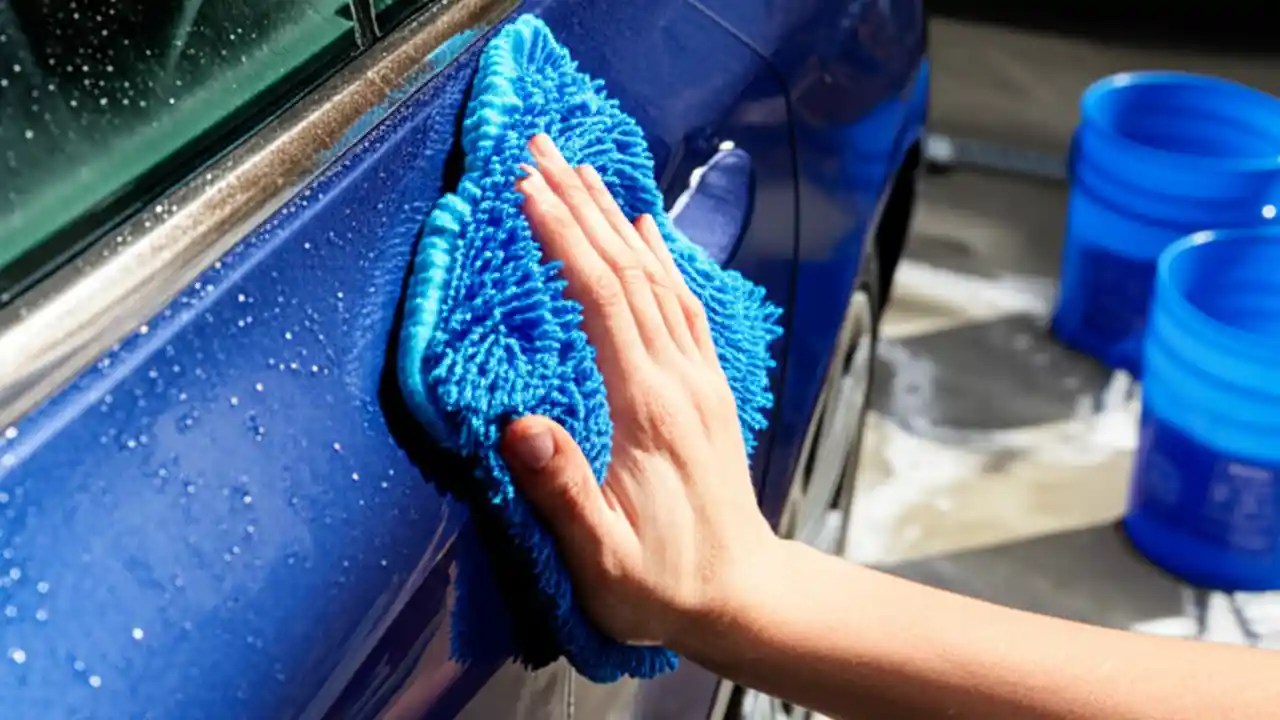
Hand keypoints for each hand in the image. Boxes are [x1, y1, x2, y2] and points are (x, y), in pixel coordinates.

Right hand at [501, 134, 776, 648]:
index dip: (565, 241)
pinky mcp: (706, 389)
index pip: (604, 302)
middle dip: (582, 204)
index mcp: (649, 410)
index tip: (527, 190)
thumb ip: (561, 491)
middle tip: (542, 150)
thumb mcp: (601, 558)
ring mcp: (699, 380)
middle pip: (630, 271)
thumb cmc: (665, 585)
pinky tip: (645, 230)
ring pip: (659, 279)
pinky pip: (684, 304)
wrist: (743, 596)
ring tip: (583, 171)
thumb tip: (516, 425)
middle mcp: (681, 381)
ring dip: (618, 220)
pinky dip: (660, 257)